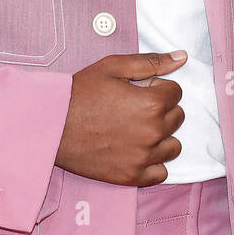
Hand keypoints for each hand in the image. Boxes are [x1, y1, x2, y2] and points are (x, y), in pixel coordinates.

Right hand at [55, 50, 186, 185]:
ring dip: (160, 137)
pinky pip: (161, 172)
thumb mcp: (113, 68)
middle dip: (161, 111)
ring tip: (134, 130)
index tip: (138, 91)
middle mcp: (152, 132)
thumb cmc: (80, 93)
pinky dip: (152, 163)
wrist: (51, 125)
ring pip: (172, 146)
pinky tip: (134, 151)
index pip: (176, 92)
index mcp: (152, 103)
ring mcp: (143, 157)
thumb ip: (151, 63)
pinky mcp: (132, 176)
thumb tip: (182, 58)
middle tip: (132, 109)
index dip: (157, 88)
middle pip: (177, 118)